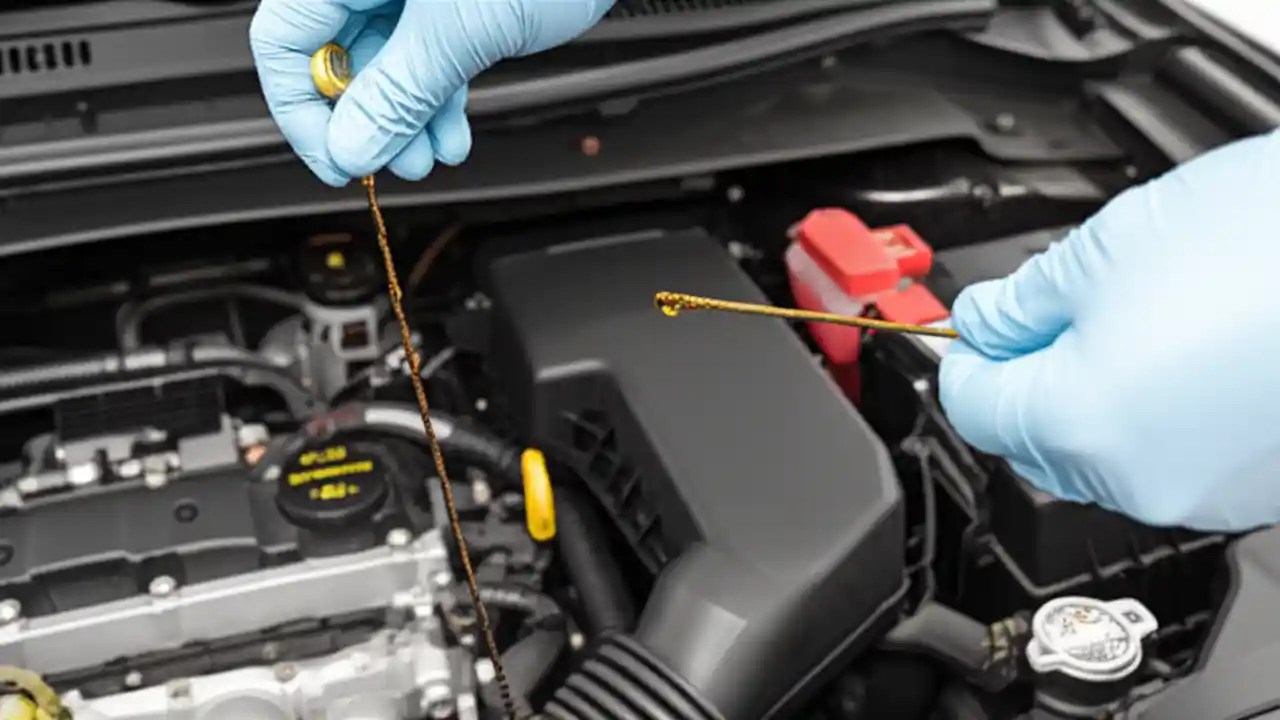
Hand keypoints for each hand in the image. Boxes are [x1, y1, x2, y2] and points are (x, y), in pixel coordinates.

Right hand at [250, 0, 613, 185]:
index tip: (335, 161)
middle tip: (390, 164)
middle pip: (334, 54)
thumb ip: (399, 93)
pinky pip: (425, 55)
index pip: (283, 39)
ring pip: (384, 62)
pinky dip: (437, 98)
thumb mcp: (460, 31)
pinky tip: (452, 134)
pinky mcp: (453, 1)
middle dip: (364, 120)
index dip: (300, 109)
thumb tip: (352, 145)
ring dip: (405, 119)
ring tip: (429, 158)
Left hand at [939, 129, 1279, 531]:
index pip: (974, 408)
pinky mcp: (1258, 484)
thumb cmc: (1268, 242)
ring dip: (1093, 395)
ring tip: (1133, 318)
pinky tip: (1186, 351)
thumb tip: (986, 321)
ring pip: (1104, 452)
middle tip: (1044, 312)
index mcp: (1080, 424)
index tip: (970, 332)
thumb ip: (1022, 302)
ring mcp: (1207, 490)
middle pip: (1033, 438)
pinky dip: (1158, 412)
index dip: (965, 359)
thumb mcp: (1103, 251)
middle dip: (1027, 376)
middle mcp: (1140, 479)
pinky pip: (1173, 456)